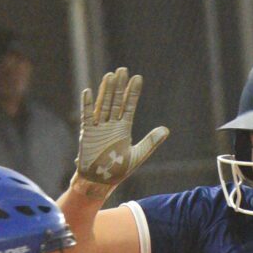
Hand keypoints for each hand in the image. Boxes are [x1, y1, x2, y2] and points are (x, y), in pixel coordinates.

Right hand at [74, 67, 167, 194]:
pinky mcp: (86, 133)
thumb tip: (166, 129)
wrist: (99, 182)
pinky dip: (87, 104)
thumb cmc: (117, 171)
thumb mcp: (137, 156)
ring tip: (110, 76)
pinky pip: (86, 116)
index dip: (133, 92)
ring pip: (103, 104)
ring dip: (106, 91)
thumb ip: (150, 142)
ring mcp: (98, 127)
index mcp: (123, 129)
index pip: (129, 106)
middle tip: (123, 70)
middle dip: (120, 86)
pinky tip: (88, 91)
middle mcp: (111, 125)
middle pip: (116, 101)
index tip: (138, 78)